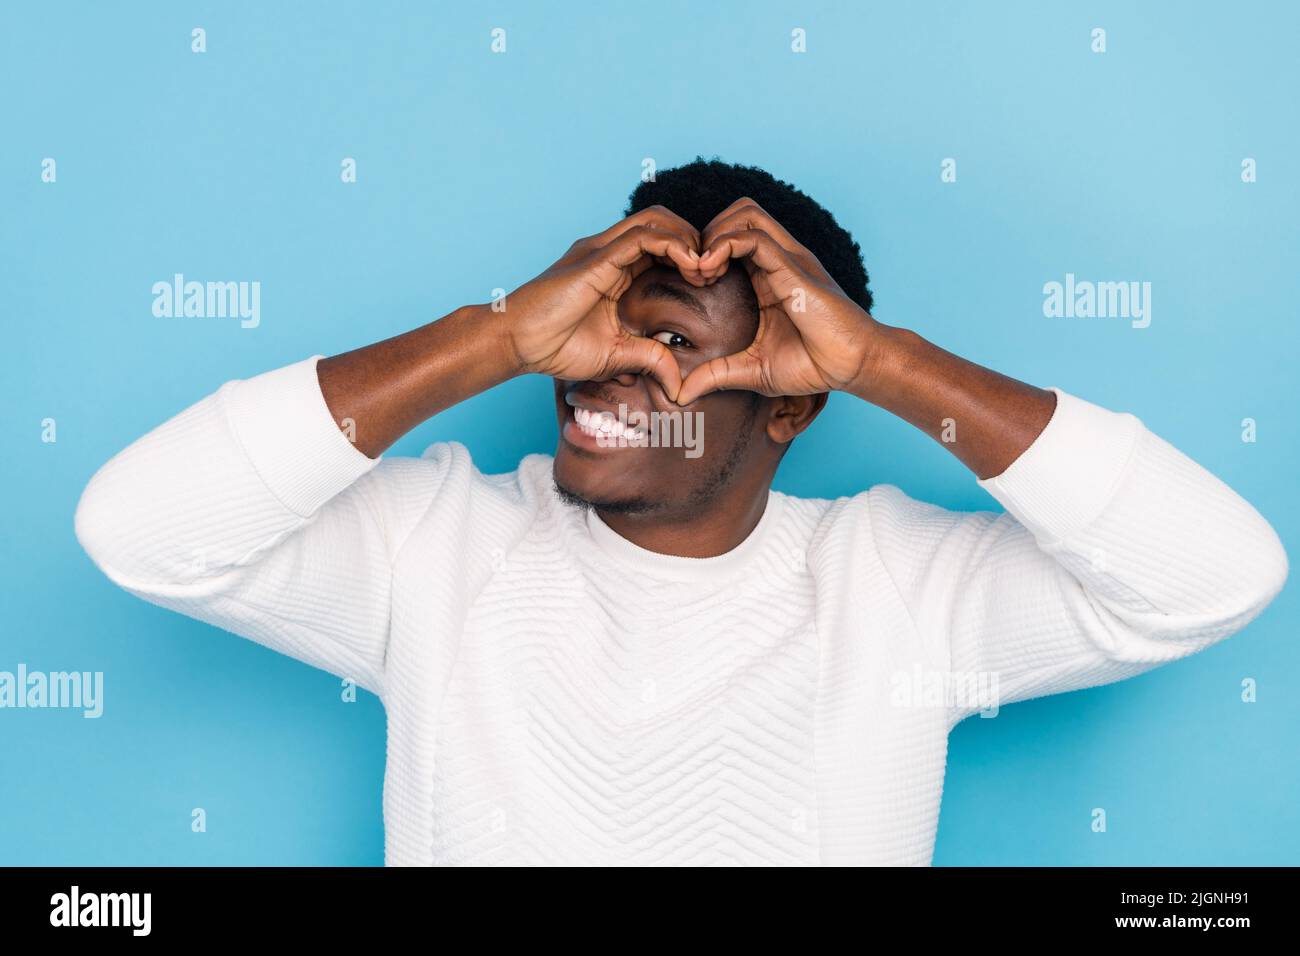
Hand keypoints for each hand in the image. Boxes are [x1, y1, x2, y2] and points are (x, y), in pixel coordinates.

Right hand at [506, 206, 707, 400]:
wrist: (518, 344)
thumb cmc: (556, 348)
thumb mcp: (617, 356)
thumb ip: (651, 360)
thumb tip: (679, 386)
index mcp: (614, 269)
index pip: (662, 245)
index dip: (690, 257)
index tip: (709, 283)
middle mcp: (609, 251)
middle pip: (664, 223)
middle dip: (695, 241)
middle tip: (713, 272)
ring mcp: (602, 250)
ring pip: (657, 220)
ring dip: (689, 239)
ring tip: (705, 268)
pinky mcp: (597, 257)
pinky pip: (643, 235)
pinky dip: (673, 244)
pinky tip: (690, 265)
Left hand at [676, 198, 887, 404]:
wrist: (853, 365)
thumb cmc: (813, 365)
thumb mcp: (752, 370)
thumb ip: (716, 375)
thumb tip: (681, 393)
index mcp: (768, 276)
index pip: (731, 239)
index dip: (704, 252)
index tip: (691, 284)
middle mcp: (778, 259)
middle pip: (737, 214)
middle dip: (705, 235)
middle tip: (692, 272)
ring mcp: (787, 258)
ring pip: (744, 213)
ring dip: (713, 235)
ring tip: (701, 271)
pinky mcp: (792, 267)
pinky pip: (753, 236)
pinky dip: (723, 245)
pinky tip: (709, 272)